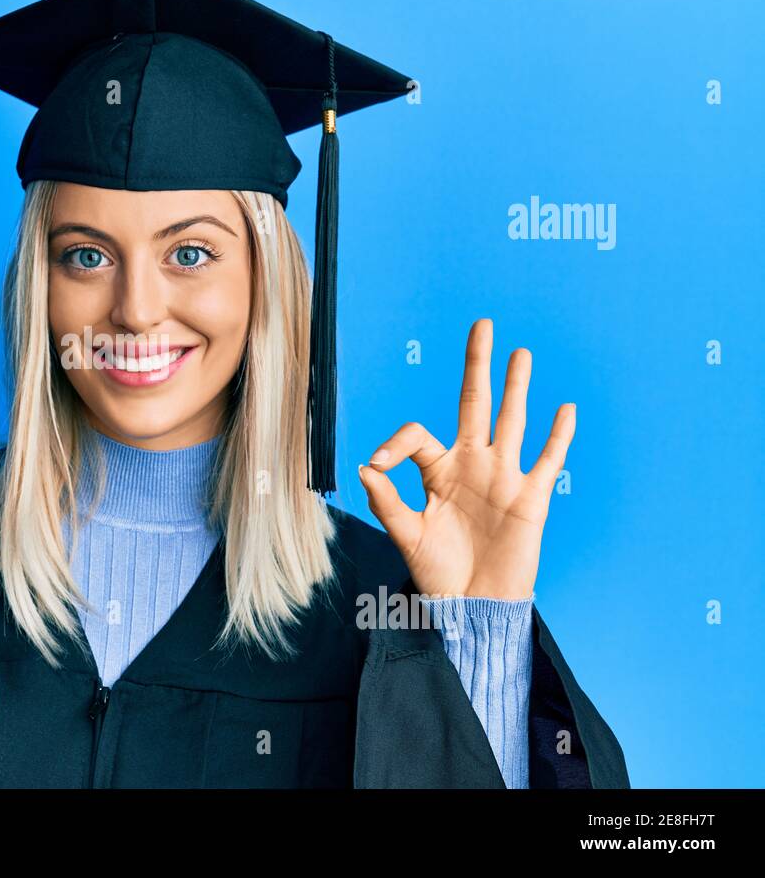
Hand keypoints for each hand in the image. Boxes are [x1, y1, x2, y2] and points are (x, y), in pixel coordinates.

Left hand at [357, 318, 573, 599]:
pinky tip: (565, 408)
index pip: (418, 436)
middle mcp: (471, 465)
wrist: (472, 605)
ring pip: (512, 421)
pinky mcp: (530, 498)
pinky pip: (547, 461)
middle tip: (482, 325)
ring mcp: (503, 477)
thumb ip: (387, 501)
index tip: (380, 464)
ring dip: (516, 387)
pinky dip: (559, 435)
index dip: (396, 442)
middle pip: (475, 404)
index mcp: (437, 471)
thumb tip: (365, 466)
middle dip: (478, 366)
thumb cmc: (437, 573)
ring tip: (520, 353)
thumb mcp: (406, 536)